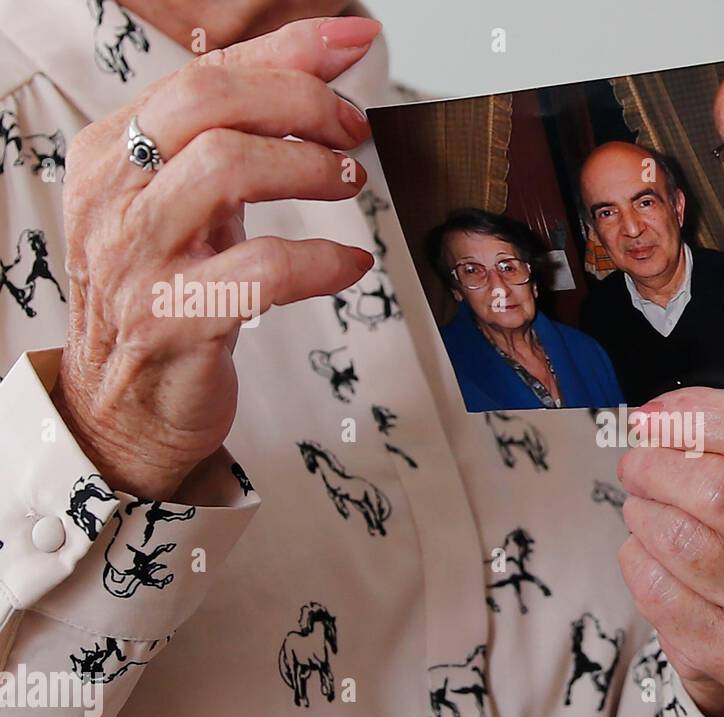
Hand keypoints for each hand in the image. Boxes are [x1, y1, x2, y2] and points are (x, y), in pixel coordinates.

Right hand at [52, 17, 379, 500]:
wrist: (127, 405)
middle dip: (298, 103)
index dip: (285, 52)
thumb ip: (233, 140)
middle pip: (208, 104)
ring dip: (308, 168)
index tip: (350, 44)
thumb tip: (316, 72)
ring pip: (226, 169)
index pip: (200, 74)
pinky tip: (350, 263)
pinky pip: (262, 271)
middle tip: (351, 130)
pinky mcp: (174, 321)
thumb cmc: (165, 295)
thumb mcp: (185, 206)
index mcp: (112, 155)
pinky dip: (322, 260)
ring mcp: (138, 260)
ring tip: (350, 182)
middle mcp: (115, 198)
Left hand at [616, 388, 723, 716]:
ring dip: (643, 511)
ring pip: (680, 538)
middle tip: (636, 462)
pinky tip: (649, 551)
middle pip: (718, 489)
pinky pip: (658, 587)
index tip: (655, 416)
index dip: (699, 417)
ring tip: (643, 505)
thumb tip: (660, 419)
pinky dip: (638, 557)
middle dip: (657, 465)